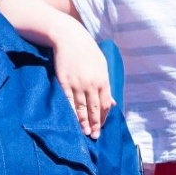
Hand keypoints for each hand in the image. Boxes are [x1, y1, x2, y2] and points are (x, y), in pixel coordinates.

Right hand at [53, 22, 113, 139]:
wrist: (69, 38)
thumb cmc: (87, 51)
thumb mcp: (102, 65)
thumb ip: (106, 85)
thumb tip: (111, 103)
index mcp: (103, 80)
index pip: (105, 104)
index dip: (103, 117)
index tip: (101, 126)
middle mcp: (91, 84)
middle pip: (94, 109)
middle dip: (95, 124)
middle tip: (95, 137)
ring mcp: (77, 84)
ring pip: (81, 108)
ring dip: (83, 122)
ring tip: (85, 133)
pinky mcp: (64, 82)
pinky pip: (68, 102)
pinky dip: (71, 113)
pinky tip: (72, 121)